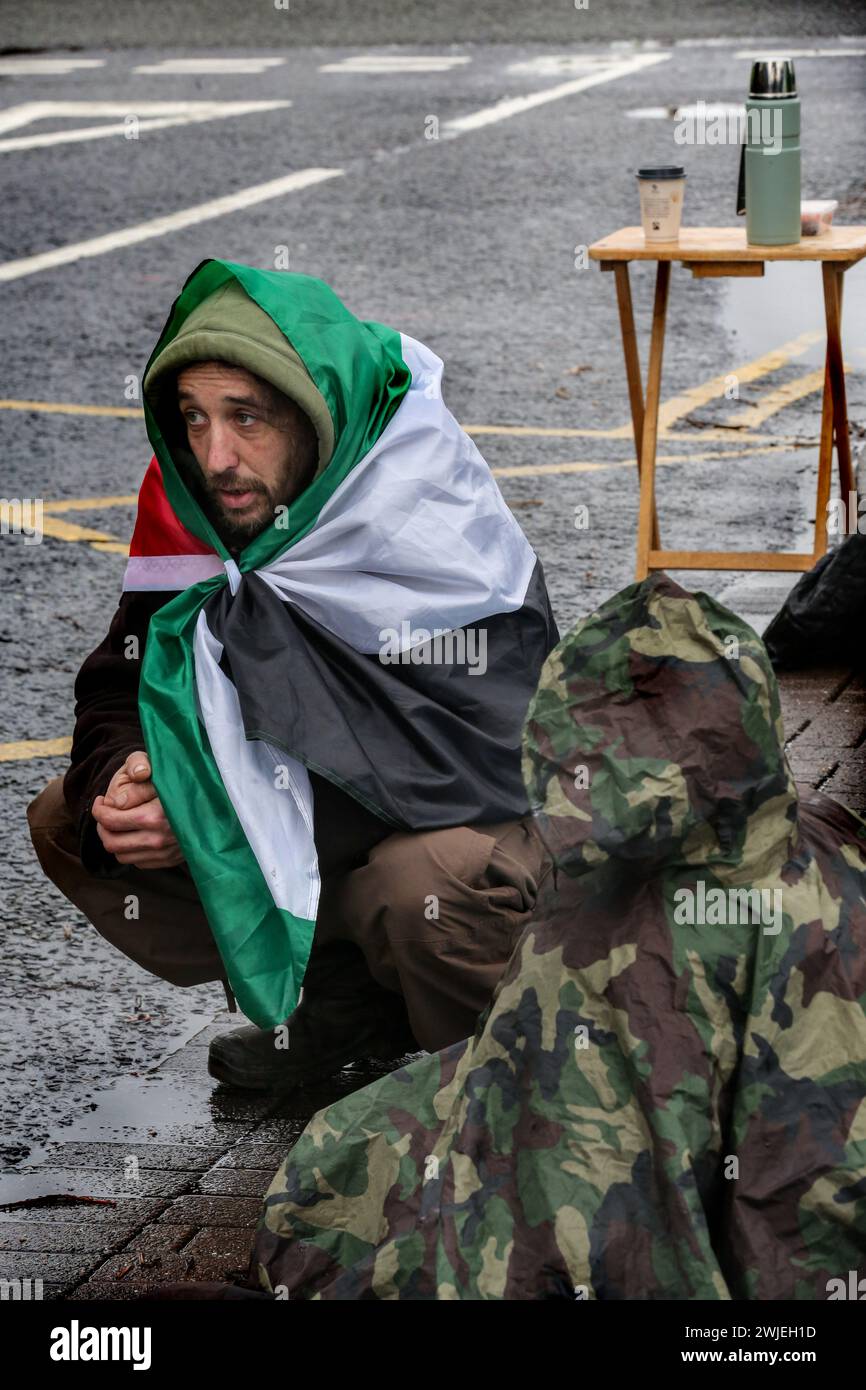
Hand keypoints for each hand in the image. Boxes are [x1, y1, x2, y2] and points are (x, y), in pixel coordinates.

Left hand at [92, 751, 184, 869]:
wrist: (216, 800)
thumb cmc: (185, 780)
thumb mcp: (161, 769)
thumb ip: (136, 778)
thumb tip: (115, 801)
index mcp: (154, 816)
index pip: (110, 821)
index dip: (98, 810)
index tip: (101, 801)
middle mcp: (159, 839)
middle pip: (111, 843)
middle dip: (102, 827)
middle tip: (105, 814)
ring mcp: (165, 852)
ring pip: (122, 856)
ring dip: (115, 840)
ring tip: (119, 824)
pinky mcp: (170, 860)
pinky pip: (138, 862)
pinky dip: (131, 850)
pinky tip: (136, 834)